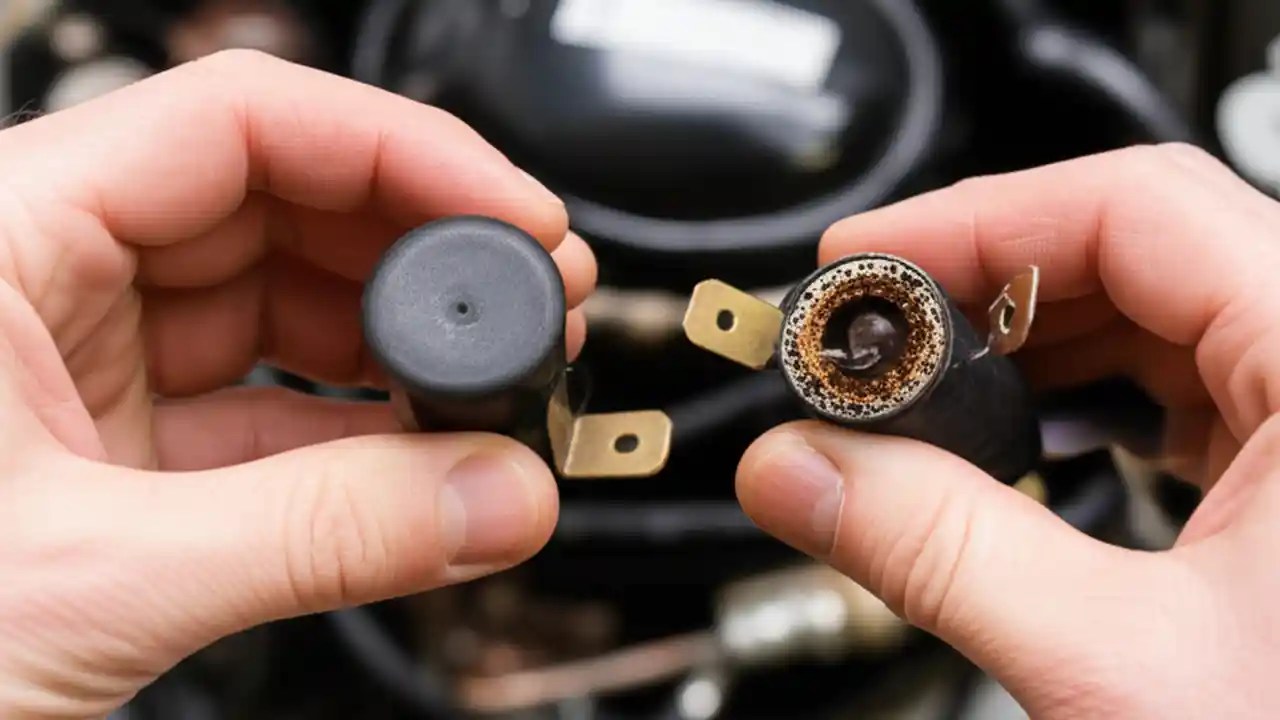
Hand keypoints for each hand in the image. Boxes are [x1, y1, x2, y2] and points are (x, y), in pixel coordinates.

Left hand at [0, 50, 594, 718]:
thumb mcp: (93, 583)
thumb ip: (325, 538)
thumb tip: (497, 499)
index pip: (242, 123)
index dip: (403, 153)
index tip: (513, 218)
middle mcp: (41, 277)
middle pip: (277, 205)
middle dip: (417, 257)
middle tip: (529, 306)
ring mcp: (78, 363)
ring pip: (279, 309)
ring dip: (396, 355)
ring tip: (488, 399)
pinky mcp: (110, 447)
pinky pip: (262, 409)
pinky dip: (351, 438)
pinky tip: (419, 466)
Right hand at [737, 144, 1279, 717]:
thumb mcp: (1120, 669)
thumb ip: (937, 555)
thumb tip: (802, 473)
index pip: (1135, 208)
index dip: (977, 220)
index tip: (864, 263)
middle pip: (1142, 249)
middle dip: (986, 286)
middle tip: (873, 336)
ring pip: (1164, 315)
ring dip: (1032, 344)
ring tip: (930, 388)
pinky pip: (1191, 386)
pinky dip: (1091, 397)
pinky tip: (1031, 436)